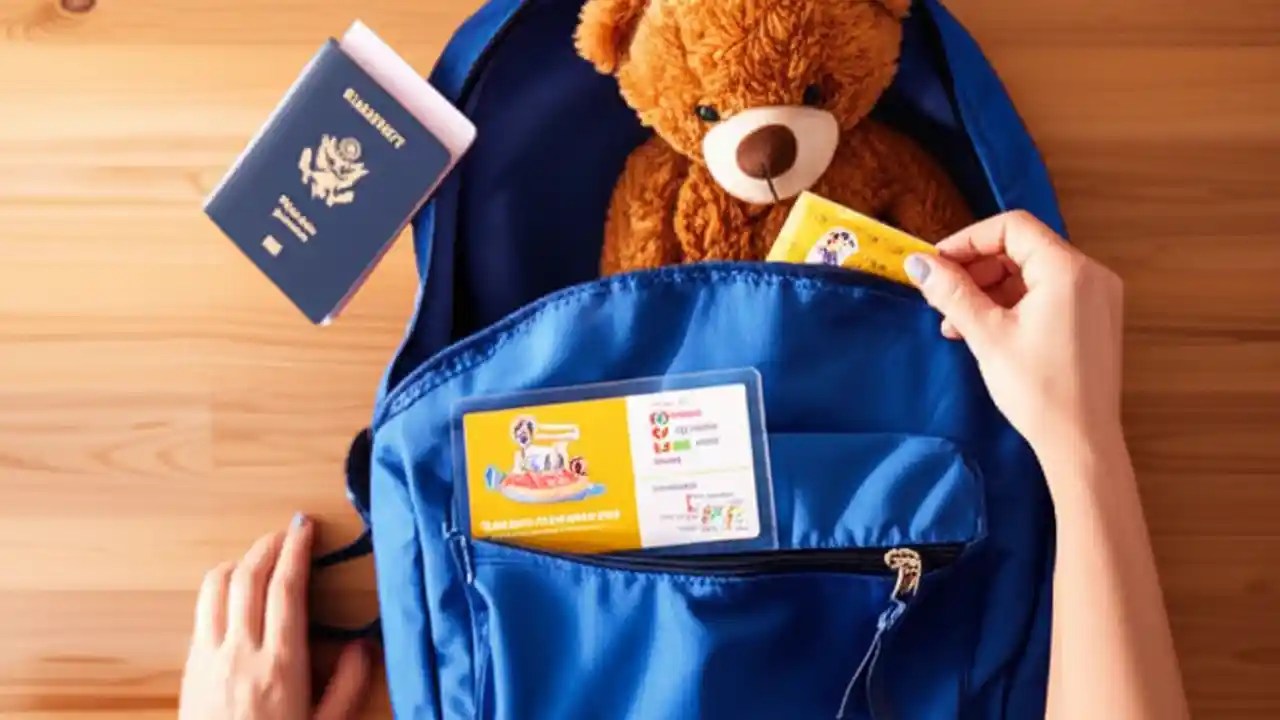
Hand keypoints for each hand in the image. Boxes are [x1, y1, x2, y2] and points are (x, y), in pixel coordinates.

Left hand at [180, 516, 373, 719]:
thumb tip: (361, 645)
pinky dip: (219, 591)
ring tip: (259, 558)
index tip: (305, 527)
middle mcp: (240, 653)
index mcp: (281, 665)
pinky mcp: (189, 669)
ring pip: (215, 587)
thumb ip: (347, 686)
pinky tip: (236, 598)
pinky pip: (201, 613)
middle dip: (268, 545)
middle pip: (248, 577)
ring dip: (238, 563)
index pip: (285, 589)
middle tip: (287, 532)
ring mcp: (208, 658)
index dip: (296, 550)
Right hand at [905, 211, 1125, 466]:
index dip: (967, 240)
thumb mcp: (986, 335)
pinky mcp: (1094, 318)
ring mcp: (1097, 296)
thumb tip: (917, 263)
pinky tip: (984, 331)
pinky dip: (1013, 305)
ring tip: (956, 323)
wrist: (1081, 442)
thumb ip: (952, 292)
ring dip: (990, 290)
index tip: (935, 265)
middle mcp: (1090, 274)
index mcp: (1067, 270)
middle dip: (976, 269)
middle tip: (941, 296)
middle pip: (1022, 249)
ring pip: (1032, 274)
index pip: (1011, 227)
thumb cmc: (1037, 389)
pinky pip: (1048, 295)